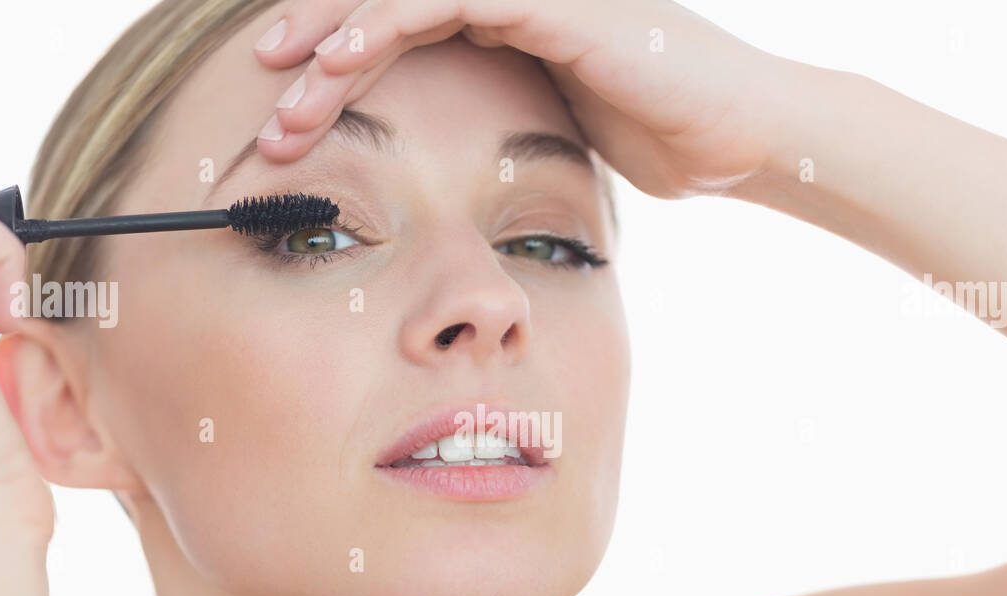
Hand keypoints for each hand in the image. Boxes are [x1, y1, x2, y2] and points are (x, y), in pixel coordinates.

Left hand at [250, 0, 805, 197]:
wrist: (743, 132)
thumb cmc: (664, 138)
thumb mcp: (563, 134)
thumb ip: (512, 127)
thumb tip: (469, 168)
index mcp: (509, 19)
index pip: (404, 24)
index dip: (340, 56)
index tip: (288, 103)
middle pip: (388, 1)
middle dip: (317, 43)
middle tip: (262, 90)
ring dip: (333, 36)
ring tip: (279, 85)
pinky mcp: (550, 0)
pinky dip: (384, 24)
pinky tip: (337, 61)